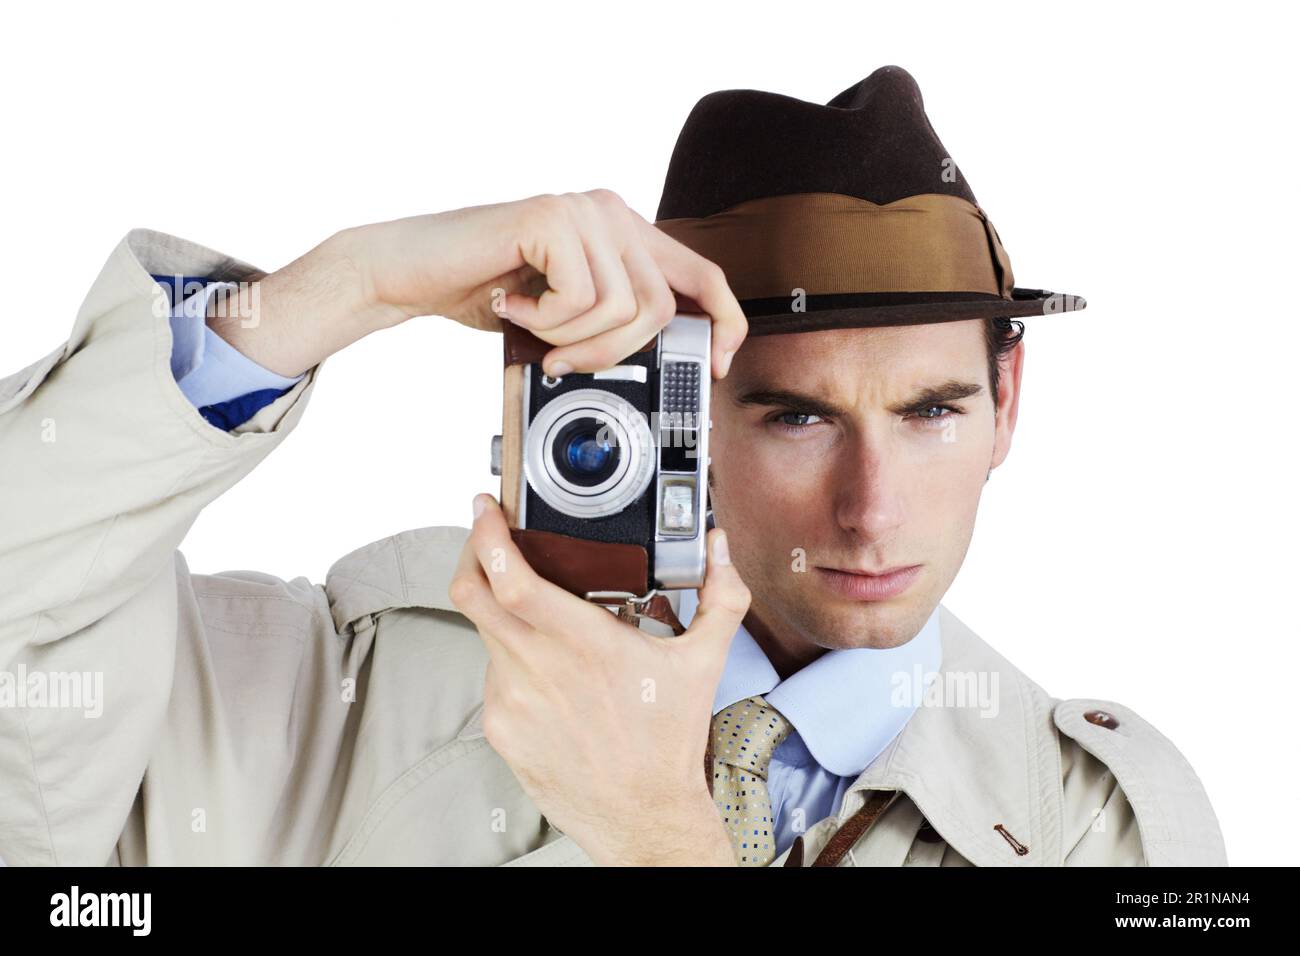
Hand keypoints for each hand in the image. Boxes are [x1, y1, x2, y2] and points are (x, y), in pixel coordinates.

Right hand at [333, 189, 747, 378]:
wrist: (410, 271)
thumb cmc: (485, 292)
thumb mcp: (566, 315)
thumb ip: (614, 321)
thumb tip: (664, 364)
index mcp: (624, 232)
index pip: (704, 275)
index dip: (725, 324)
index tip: (716, 366)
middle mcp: (612, 212)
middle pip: (661, 308)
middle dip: (615, 353)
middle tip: (564, 359)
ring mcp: (584, 211)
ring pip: (623, 309)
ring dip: (572, 339)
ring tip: (531, 325)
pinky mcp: (553, 218)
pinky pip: (580, 299)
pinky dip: (543, 321)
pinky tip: (510, 305)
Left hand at [448, 494, 750, 865]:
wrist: (643, 818)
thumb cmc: (668, 744)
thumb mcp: (704, 663)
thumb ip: (719, 596)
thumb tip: (719, 548)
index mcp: (584, 643)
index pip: (510, 578)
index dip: (486, 535)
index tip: (486, 509)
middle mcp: (538, 668)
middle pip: (472, 593)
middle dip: (473, 554)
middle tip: (489, 538)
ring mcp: (512, 700)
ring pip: (484, 632)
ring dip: (500, 611)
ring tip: (537, 613)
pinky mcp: (500, 727)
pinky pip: (493, 674)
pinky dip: (511, 657)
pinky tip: (546, 668)